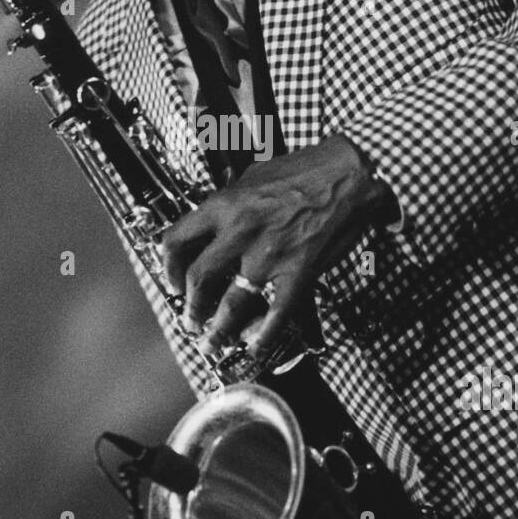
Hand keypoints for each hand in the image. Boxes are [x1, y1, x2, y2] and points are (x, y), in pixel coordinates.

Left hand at [160, 135, 391, 357]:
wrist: (350, 173)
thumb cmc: (304, 169)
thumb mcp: (252, 176)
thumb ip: (228, 203)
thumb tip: (211, 223)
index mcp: (224, 205)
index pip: (176, 241)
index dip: (168, 267)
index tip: (172, 279)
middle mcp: (240, 232)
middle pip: (198, 280)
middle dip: (190, 307)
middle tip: (190, 319)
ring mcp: (269, 255)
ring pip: (231, 304)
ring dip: (218, 329)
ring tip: (212, 342)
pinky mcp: (299, 272)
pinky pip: (277, 314)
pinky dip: (264, 337)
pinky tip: (255, 348)